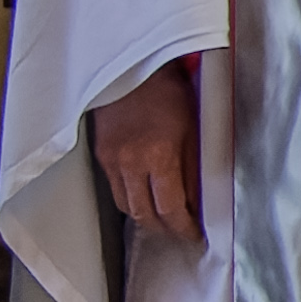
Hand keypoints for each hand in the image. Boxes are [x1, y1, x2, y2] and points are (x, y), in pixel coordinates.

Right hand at [94, 61, 203, 239]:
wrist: (132, 67)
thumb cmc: (169, 91)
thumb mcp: (193, 128)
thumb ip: (194, 167)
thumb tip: (199, 200)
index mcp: (159, 155)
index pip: (170, 208)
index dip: (183, 227)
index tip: (195, 234)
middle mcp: (131, 163)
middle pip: (145, 215)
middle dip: (165, 229)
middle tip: (180, 232)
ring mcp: (112, 161)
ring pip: (127, 207)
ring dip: (146, 219)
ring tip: (163, 221)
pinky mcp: (101, 155)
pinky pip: (114, 190)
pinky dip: (130, 200)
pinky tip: (144, 199)